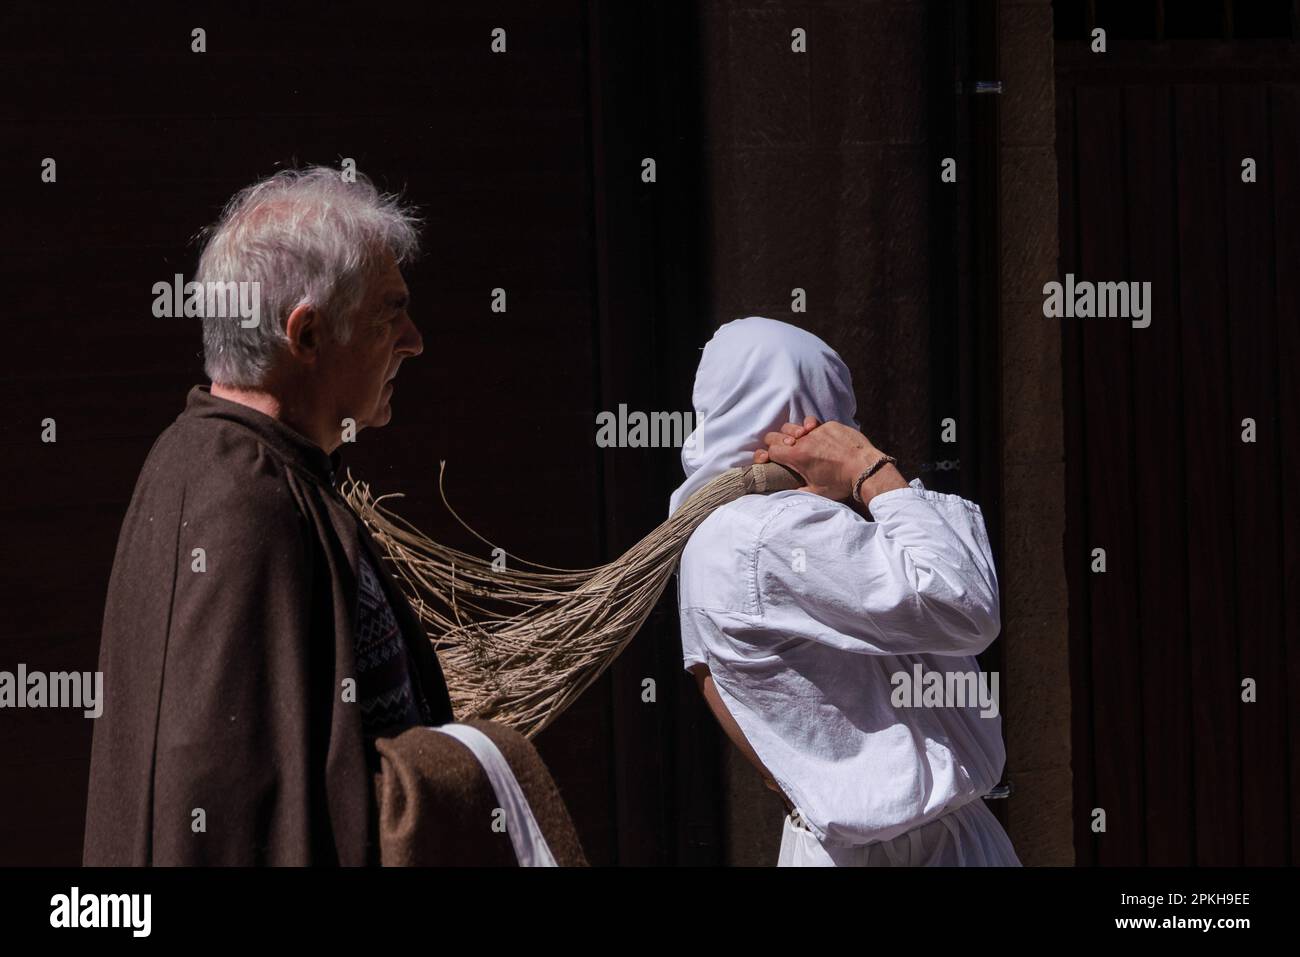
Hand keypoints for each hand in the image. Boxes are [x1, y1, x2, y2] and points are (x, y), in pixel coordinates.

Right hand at [755, 418, 883, 501]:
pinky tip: (817, 436)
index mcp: (796, 456)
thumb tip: (787, 491)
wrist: (865, 469)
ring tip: (799, 440)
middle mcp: (803, 440)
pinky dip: (812, 429)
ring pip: (794, 426)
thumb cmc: (840, 482)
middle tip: (784, 449)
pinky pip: (815, 423)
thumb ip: (797, 489)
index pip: (771, 449)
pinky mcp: (830, 425)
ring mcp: (817, 430)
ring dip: (792, 433)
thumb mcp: (816, 492)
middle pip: (775, 434)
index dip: (769, 455)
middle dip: (775, 441)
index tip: (774, 459)